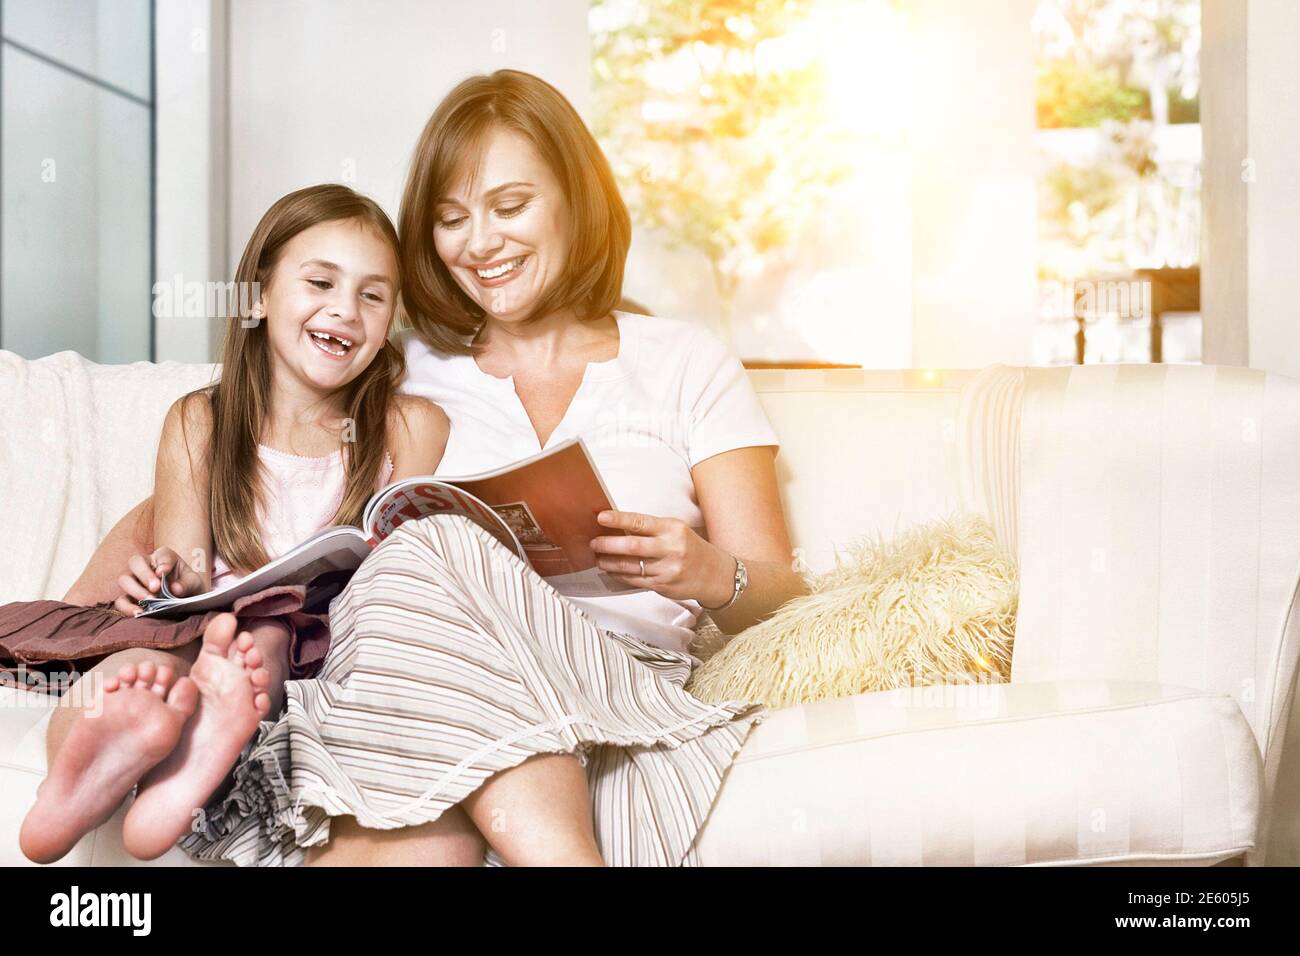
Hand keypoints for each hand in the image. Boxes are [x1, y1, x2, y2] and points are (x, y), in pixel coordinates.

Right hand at [112, 547, 202, 616]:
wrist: (185, 601)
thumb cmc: (188, 586)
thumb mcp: (194, 583)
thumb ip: (187, 584)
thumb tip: (175, 589)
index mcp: (164, 556)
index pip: (161, 555)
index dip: (162, 562)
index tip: (163, 572)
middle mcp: (146, 565)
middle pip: (135, 562)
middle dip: (144, 575)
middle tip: (155, 588)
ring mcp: (135, 581)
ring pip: (124, 580)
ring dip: (135, 590)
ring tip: (149, 601)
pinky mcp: (129, 597)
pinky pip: (121, 601)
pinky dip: (127, 607)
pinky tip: (139, 613)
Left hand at [590, 510, 734, 605]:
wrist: (715, 574)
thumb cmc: (692, 548)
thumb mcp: (676, 530)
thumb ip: (651, 529)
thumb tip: (619, 527)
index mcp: (673, 529)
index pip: (641, 522)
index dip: (619, 520)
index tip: (602, 517)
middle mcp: (671, 549)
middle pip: (632, 546)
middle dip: (608, 544)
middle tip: (594, 543)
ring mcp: (667, 569)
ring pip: (630, 566)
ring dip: (610, 562)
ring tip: (599, 558)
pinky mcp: (663, 586)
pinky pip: (635, 580)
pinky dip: (620, 575)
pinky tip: (612, 571)